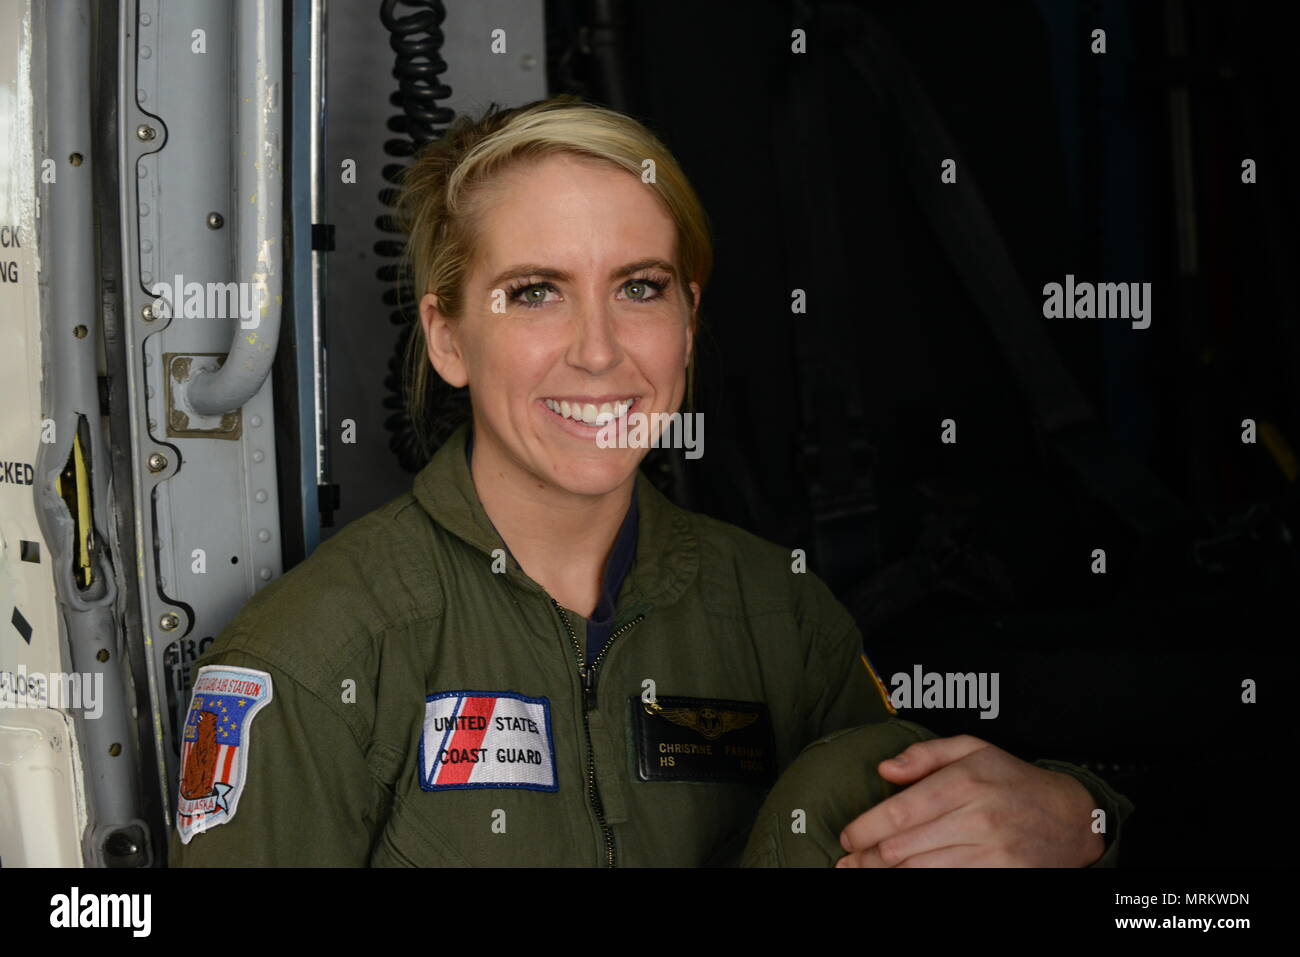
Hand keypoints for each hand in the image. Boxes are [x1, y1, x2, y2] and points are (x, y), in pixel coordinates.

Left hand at [835, 735, 1103, 866]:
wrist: (1070, 817)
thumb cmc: (1012, 780)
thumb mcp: (973, 748)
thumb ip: (926, 754)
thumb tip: (884, 769)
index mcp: (965, 781)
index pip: (900, 812)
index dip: (866, 828)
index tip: (847, 837)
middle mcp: (976, 818)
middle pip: (904, 847)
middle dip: (866, 858)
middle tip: (847, 862)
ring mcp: (989, 852)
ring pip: (920, 871)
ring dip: (885, 876)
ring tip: (863, 873)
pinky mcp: (999, 875)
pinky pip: (948, 882)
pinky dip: (918, 882)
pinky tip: (900, 879)